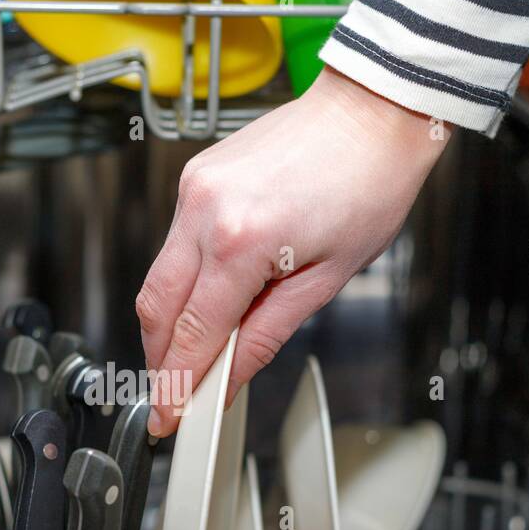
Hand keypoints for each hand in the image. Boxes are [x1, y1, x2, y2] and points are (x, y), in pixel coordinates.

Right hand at [136, 67, 450, 436]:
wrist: (371, 113)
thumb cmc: (367, 184)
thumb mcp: (326, 280)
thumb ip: (265, 334)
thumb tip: (230, 377)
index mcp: (241, 241)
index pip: (193, 333)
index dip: (177, 384)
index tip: (171, 417)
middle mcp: (204, 212)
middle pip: (157, 308)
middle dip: (162, 359)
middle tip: (176, 394)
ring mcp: (193, 189)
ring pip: (158, 277)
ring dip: (172, 322)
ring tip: (199, 350)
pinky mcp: (194, 177)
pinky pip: (174, 244)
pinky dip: (185, 280)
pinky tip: (213, 296)